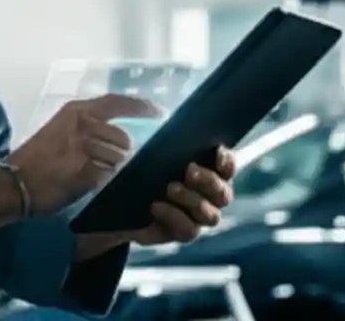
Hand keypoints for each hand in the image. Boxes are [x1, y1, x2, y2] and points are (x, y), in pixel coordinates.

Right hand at [5, 94, 157, 215]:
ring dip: (111, 170)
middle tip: (106, 164)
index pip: (116, 103)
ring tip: (90, 175)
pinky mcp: (85, 172)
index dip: (140, 107)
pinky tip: (89, 184)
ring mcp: (83, 148)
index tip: (159, 112)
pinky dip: (103, 182)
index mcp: (75, 112)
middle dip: (122, 154)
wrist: (13, 183)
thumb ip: (87, 131)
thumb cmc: (35, 160)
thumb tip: (119, 140)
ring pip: (118, 160)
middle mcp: (81, 125)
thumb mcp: (60, 133)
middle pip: (123, 139)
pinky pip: (108, 177)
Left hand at [75, 146, 237, 260]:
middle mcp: (209, 197)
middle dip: (209, 181)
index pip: (227, 167)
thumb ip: (161, 136)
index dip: (227, 160)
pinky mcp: (180, 232)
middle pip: (223, 193)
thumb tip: (160, 112)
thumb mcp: (148, 149)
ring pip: (211, 215)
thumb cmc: (139, 169)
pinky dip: (174, 216)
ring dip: (193, 201)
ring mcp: (196, 217)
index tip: (215, 150)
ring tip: (170, 188)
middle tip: (189, 170)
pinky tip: (156, 205)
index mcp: (208, 172)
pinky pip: (189, 231)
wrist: (116, 203)